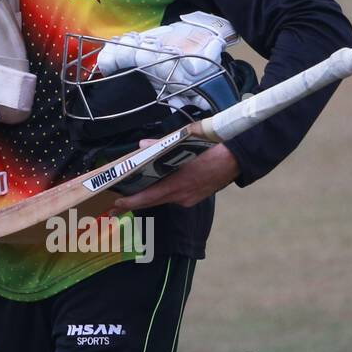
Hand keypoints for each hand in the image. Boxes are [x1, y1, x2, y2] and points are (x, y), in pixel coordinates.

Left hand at [112, 140, 240, 211]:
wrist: (235, 159)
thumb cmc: (209, 150)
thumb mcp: (183, 145)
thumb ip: (160, 147)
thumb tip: (142, 145)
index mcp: (177, 184)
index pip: (147, 198)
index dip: (130, 202)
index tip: (116, 205)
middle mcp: (181, 197)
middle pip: (152, 202)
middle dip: (134, 204)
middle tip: (116, 207)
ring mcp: (188, 200)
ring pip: (162, 200)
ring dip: (148, 198)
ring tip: (133, 196)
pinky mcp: (194, 198)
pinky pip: (174, 197)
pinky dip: (163, 193)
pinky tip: (159, 187)